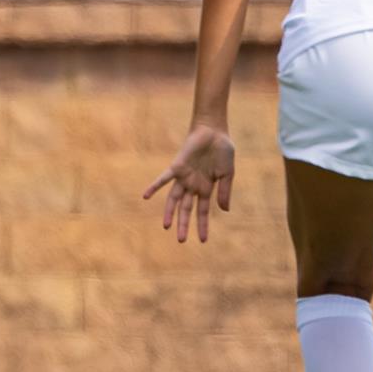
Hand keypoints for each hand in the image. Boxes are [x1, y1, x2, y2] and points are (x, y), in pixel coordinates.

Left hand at [143, 123, 235, 242]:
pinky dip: (155, 187)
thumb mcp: (227, 173)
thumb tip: (225, 211)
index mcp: (206, 189)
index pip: (202, 212)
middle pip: (186, 209)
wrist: (214, 131)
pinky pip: (163, 178)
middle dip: (183, 224)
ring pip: (174, 199)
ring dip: (170, 212)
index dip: (202, 226)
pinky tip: (145, 196)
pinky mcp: (177, 167)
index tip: (202, 240)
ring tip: (166, 227)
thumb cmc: (222, 150)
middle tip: (180, 240)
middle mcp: (193, 186)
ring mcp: (184, 177)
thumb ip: (224, 191)